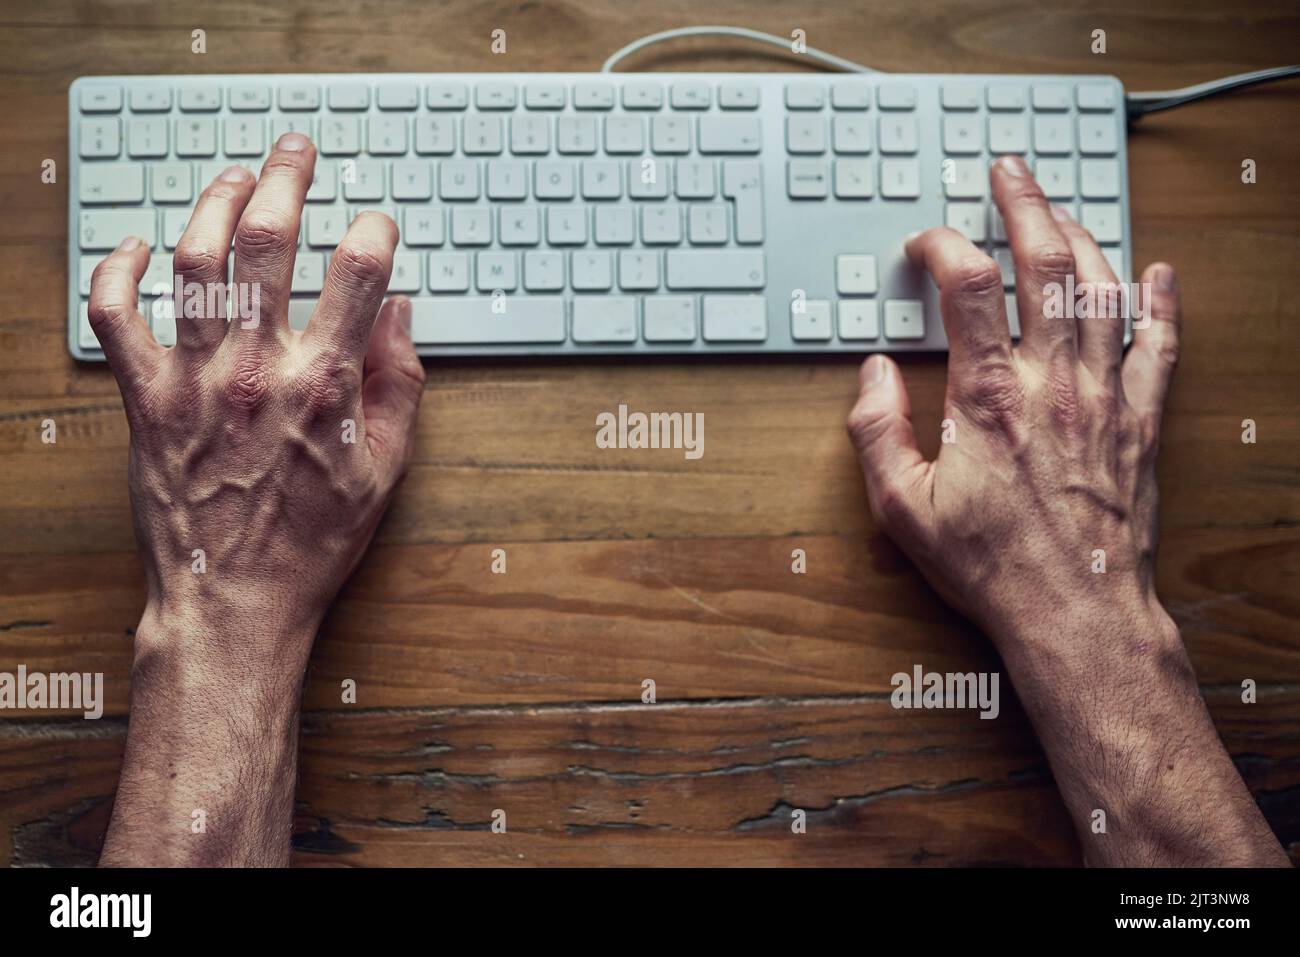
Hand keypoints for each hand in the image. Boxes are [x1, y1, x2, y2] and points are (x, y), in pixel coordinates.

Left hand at [93, 133, 423, 864]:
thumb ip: (398, 386)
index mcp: (323, 386)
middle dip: (285, 181)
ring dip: (212, 205)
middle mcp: (256, 369)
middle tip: (294, 151)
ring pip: (195, 264)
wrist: (231, 602)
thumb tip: (399, 314)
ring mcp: (193, 380)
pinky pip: (117, 320)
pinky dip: (120, 273)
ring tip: (232, 177)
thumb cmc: (311, 543)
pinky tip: (138, 244)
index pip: (355, 276)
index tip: (377, 224)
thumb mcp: (384, 474)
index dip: (372, 233)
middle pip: (267, 244)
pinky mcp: (144, 400)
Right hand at [848, 154, 1176, 645]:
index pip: (969, 287)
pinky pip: (1161, 345)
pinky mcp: (1140, 421)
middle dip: (1024, 205)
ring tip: (1059, 210)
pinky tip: (1159, 271)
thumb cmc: (989, 564)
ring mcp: (1103, 396)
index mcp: (987, 397)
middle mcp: (1051, 382)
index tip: (926, 243)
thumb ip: (877, 432)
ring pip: (1102, 289)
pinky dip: (1163, 302)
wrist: (1074, 613)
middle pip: (1045, 263)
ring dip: (1081, 236)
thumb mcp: (901, 509)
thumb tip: (873, 374)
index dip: (943, 247)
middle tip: (1010, 172)